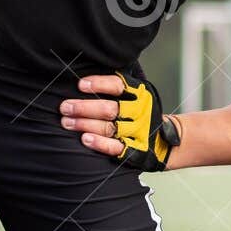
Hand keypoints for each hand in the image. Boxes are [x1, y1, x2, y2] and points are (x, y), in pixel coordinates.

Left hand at [59, 72, 177, 169]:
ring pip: (109, 127)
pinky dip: (100, 144)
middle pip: (110, 108)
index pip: (118, 85)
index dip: (99, 84)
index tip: (80, 85)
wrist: (166, 141)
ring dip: (85, 125)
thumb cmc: (140, 113)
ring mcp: (138, 131)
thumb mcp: (137, 95)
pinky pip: (117, 147)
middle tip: (65, 107)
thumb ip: (118, 88)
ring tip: (67, 122)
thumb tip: (84, 81)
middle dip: (84, 108)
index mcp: (140, 94)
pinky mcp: (136, 150)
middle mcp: (140, 111)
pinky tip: (85, 139)